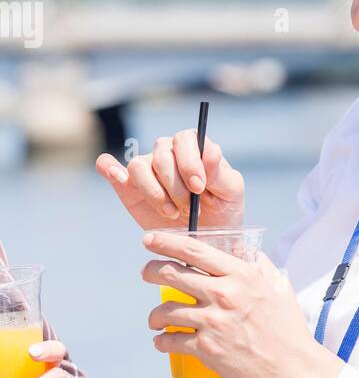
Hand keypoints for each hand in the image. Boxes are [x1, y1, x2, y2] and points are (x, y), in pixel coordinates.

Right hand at [95, 130, 244, 230]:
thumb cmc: (222, 210)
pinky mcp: (128, 186)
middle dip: (175, 186)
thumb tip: (210, 151)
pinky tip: (118, 178)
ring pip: (139, 166)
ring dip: (154, 193)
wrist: (205, 238)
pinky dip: (109, 168)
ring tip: (172, 212)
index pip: (185, 139)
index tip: (198, 188)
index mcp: (194, 148)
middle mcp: (168, 153)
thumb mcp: (231, 193)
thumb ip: (221, 172)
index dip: (189, 163)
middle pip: (161, 156)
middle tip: (189, 209)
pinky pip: (109, 166)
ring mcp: (147, 168)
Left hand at [141, 229, 343, 377]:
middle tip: (146, 274)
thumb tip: (247, 251)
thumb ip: (260, 266)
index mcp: (240, 275)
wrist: (294, 370)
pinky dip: (162, 341)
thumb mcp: (279, 288)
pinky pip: (171, 341)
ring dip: (155, 315)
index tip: (150, 239)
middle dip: (151, 271)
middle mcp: (223, 294)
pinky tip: (163, 341)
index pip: (194, 250)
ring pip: (165, 310)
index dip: (166, 241)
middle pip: (170, 273)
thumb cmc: (289, 331)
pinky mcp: (206, 349)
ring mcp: (213, 322)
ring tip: (156, 319)